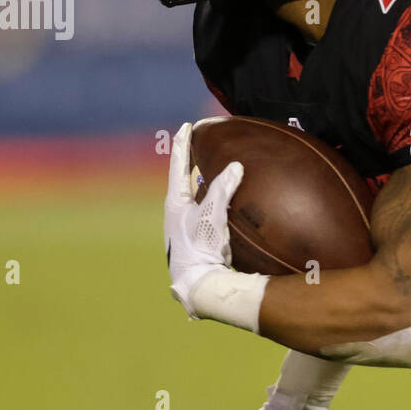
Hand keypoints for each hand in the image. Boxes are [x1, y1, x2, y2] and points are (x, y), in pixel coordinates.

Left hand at [164, 121, 242, 316]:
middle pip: (183, 178)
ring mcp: (185, 224)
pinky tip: (222, 200)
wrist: (198, 283)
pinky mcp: (196, 236)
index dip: (184, 144)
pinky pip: (203, 208)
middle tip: (198, 143)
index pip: (179, 165)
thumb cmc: (201, 247)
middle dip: (191, 161)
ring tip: (210, 167)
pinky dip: (211, 198)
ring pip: (193, 194)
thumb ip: (224, 188)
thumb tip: (235, 165)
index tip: (186, 126)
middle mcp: (177, 211)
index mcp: (175, 202)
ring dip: (201, 180)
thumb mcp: (213, 214)